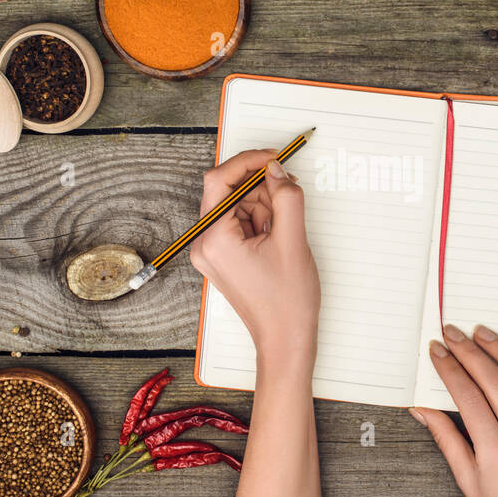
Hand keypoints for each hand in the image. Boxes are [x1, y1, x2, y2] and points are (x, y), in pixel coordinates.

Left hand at [189, 149, 319, 369]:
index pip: (219, 180)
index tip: (273, 157)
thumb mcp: (293, 240)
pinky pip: (240, 223)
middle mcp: (205, 244)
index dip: (248, 161)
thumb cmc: (287, 302)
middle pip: (229, 193)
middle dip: (262, 190)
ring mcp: (212, 251)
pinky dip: (262, 221)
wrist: (285, 339)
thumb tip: (277, 169)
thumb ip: (286, 196)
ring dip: (265, 207)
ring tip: (285, 232)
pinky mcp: (224, 256)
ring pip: (238, 206)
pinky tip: (278, 238)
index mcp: (214, 239)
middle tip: (290, 195)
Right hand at [412, 325, 497, 496]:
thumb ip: (446, 439)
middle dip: (471, 352)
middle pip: (497, 382)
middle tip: (453, 333)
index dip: (450, 369)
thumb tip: (422, 408)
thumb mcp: (467, 483)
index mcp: (497, 454)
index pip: (469, 397)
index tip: (437, 351)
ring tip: (483, 332)